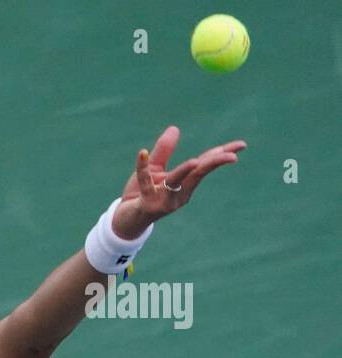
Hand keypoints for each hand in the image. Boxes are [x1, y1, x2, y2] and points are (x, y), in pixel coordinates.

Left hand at [111, 125, 245, 237]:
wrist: (127, 218)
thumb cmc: (144, 193)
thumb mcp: (155, 169)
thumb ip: (164, 150)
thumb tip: (175, 128)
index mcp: (186, 182)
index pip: (205, 165)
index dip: (222, 154)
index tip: (241, 145)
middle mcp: (180, 192)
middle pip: (199, 173)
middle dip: (215, 163)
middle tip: (233, 156)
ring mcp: (165, 199)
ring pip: (175, 181)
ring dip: (185, 172)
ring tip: (194, 162)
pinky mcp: (148, 203)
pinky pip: (145, 183)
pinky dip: (142, 168)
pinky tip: (142, 153)